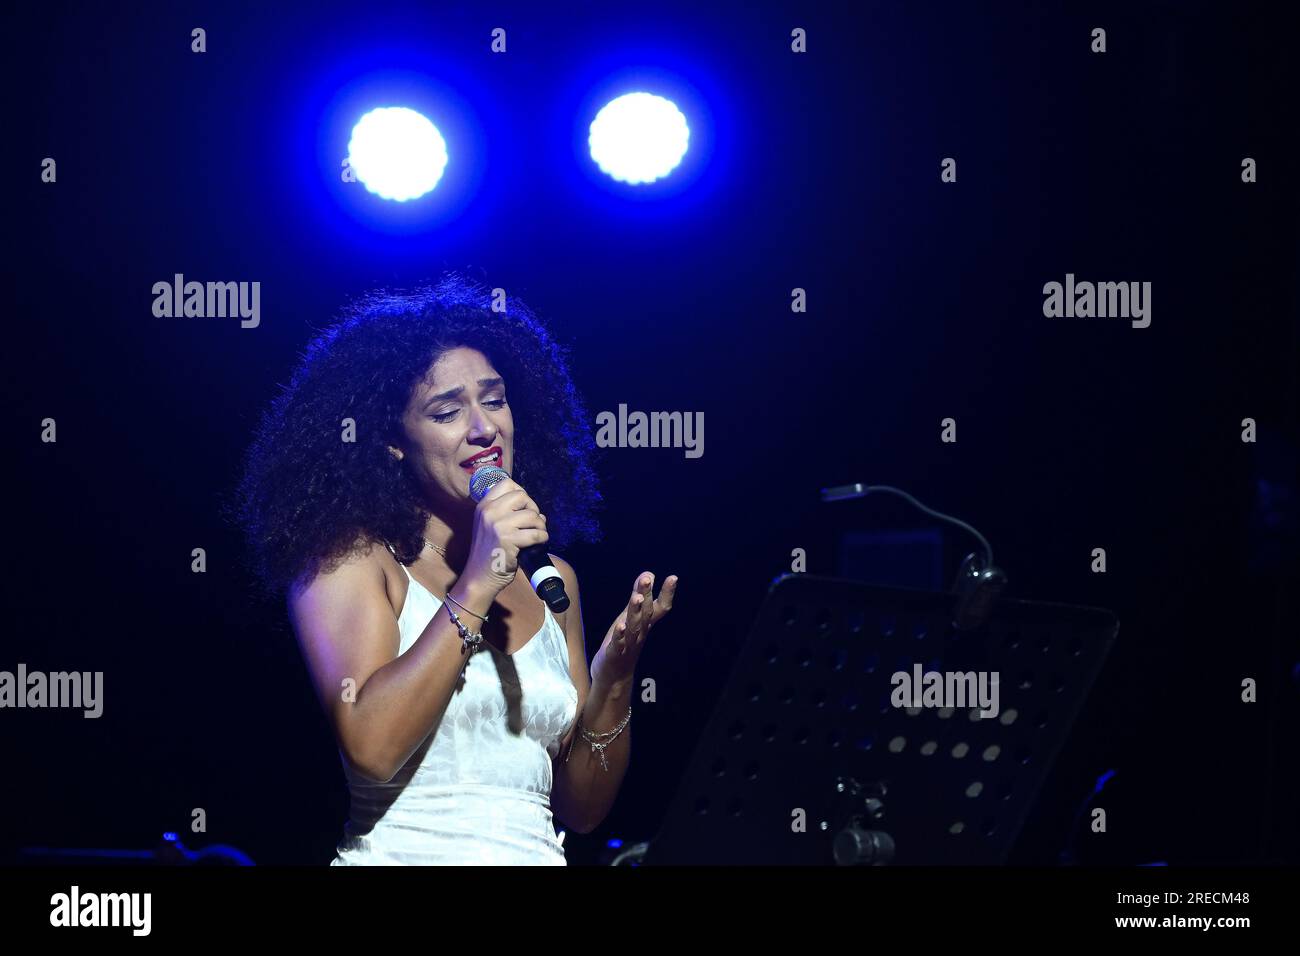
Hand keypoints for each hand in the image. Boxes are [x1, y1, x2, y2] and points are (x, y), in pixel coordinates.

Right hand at [464, 477, 547, 595]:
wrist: (479, 577)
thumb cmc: (489, 553)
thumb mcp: (491, 527)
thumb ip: (509, 515)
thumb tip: (539, 513)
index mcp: (484, 506)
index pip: (507, 483)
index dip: (522, 493)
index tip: (524, 508)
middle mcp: (489, 511)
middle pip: (522, 496)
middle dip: (533, 509)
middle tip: (532, 524)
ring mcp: (498, 525)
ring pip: (533, 515)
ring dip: (540, 526)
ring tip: (536, 536)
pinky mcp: (508, 539)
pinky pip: (536, 533)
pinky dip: (542, 539)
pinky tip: (538, 544)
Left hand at [590, 571, 677, 687]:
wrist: (615, 677)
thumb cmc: (624, 642)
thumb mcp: (631, 616)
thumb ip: (639, 596)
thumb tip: (649, 573)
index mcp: (645, 624)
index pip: (660, 607)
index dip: (666, 593)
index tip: (673, 578)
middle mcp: (640, 633)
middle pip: (645, 612)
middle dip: (646, 595)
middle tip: (647, 579)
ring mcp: (628, 644)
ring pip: (633, 626)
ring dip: (635, 612)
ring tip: (637, 598)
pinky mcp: (614, 654)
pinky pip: (619, 644)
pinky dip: (620, 636)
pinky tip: (620, 626)